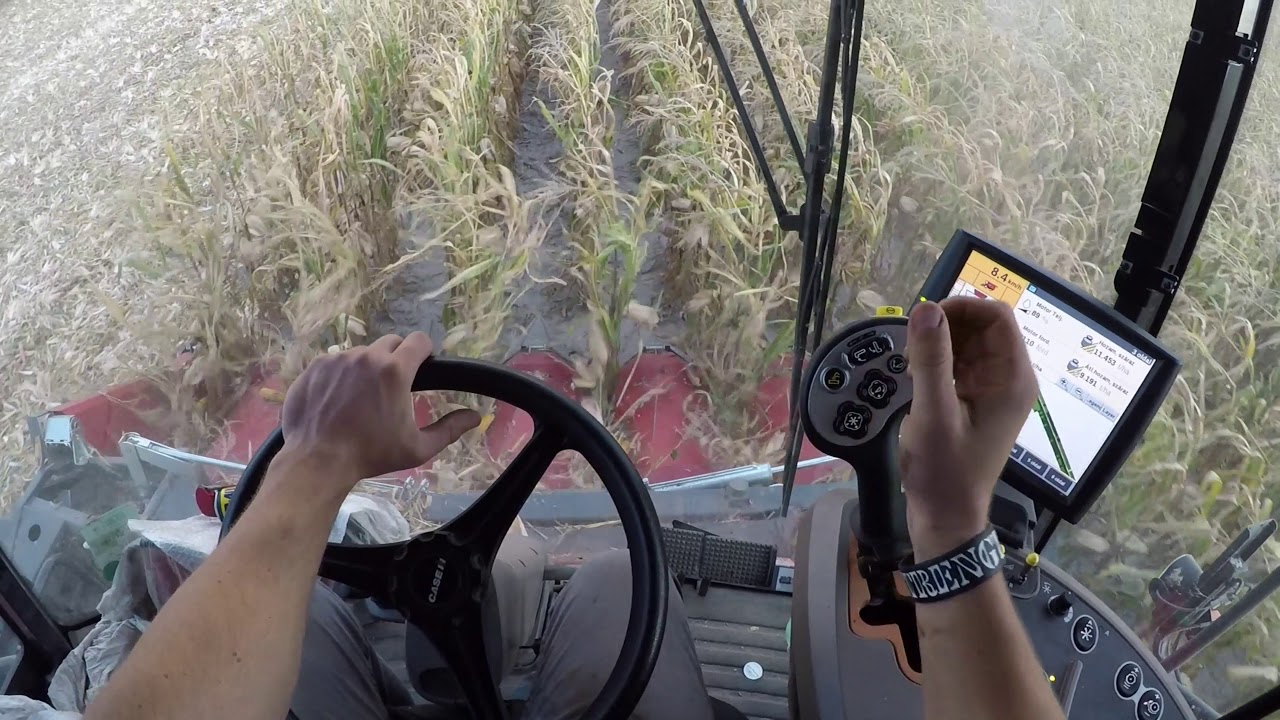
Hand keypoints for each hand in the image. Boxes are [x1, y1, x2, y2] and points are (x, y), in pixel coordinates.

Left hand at [278, 332, 480, 489]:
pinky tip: (338, 400)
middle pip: (391, 342)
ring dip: (368, 367)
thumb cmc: (371, 455)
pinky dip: (341, 375)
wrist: (317, 461)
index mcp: (395, 371)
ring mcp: (337, 359)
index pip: (419, 340)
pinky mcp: (315, 367)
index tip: (423, 366)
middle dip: (397, 358)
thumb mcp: (417, 448)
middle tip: (394, 386)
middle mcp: (366, 357)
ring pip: (362, 353)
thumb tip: (475, 417)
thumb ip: (450, 429)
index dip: (425, 351)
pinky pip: (335, 362)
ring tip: (362, 397)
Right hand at [900, 299, 1037, 558]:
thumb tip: (925, 308)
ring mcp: (991, 389)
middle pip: (982, 326)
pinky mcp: (973, 400)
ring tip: (912, 366)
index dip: (961, 308)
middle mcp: (1008, 378)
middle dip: (945, 326)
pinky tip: (915, 378)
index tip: (923, 321)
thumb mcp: (934, 414)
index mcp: (1012, 379)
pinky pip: (957, 363)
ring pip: (966, 343)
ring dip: (937, 344)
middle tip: (913, 348)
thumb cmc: (944, 472)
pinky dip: (935, 362)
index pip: (996, 317)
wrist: (945, 518)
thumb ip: (931, 359)